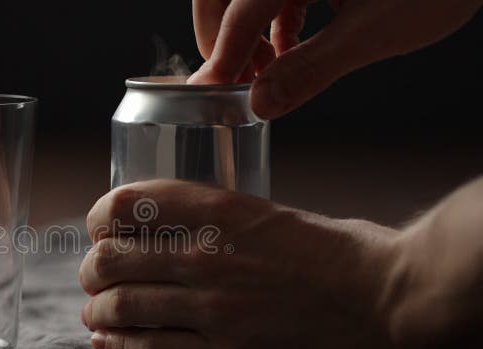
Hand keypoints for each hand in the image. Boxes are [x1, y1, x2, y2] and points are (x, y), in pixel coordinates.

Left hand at [78, 179, 414, 348]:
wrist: (386, 298)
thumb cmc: (334, 250)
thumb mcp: (265, 211)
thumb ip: (212, 218)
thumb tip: (161, 228)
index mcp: (218, 209)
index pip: (126, 204)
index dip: (99, 217)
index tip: (99, 227)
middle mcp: (206, 254)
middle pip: (111, 259)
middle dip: (93, 269)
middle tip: (97, 274)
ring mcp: (213, 305)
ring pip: (122, 306)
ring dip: (98, 309)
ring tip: (97, 311)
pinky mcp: (226, 348)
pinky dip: (118, 347)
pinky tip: (107, 342)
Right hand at [188, 0, 481, 118]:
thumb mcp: (374, 29)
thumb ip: (311, 68)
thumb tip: (262, 103)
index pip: (239, 10)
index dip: (222, 57)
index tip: (208, 95)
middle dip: (223, 40)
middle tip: (233, 83)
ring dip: (245, 33)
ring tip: (263, 72)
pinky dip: (273, 19)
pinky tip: (287, 46)